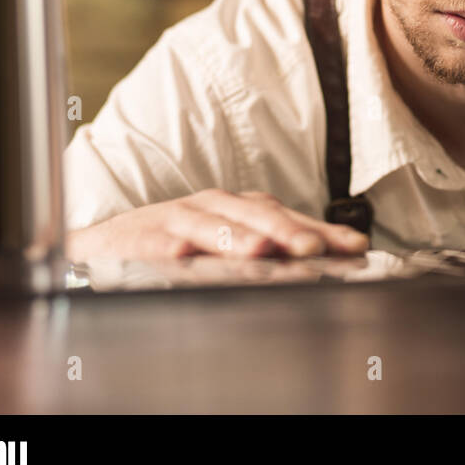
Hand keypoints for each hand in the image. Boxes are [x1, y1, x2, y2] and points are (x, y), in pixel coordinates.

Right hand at [67, 189, 369, 261]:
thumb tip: (327, 258)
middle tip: (313, 248)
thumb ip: (273, 249)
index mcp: (241, 209)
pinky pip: (159, 242)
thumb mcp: (231, 243)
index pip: (290, 217)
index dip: (323, 230)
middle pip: (256, 215)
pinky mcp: (142, 236)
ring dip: (236, 237)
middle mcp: (215, 207)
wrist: (110, 243)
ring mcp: (178, 219)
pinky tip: (186, 255)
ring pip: (211, 225)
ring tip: (260, 249)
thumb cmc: (180, 242)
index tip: (355, 246)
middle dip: (286, 230)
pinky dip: (173, 247)